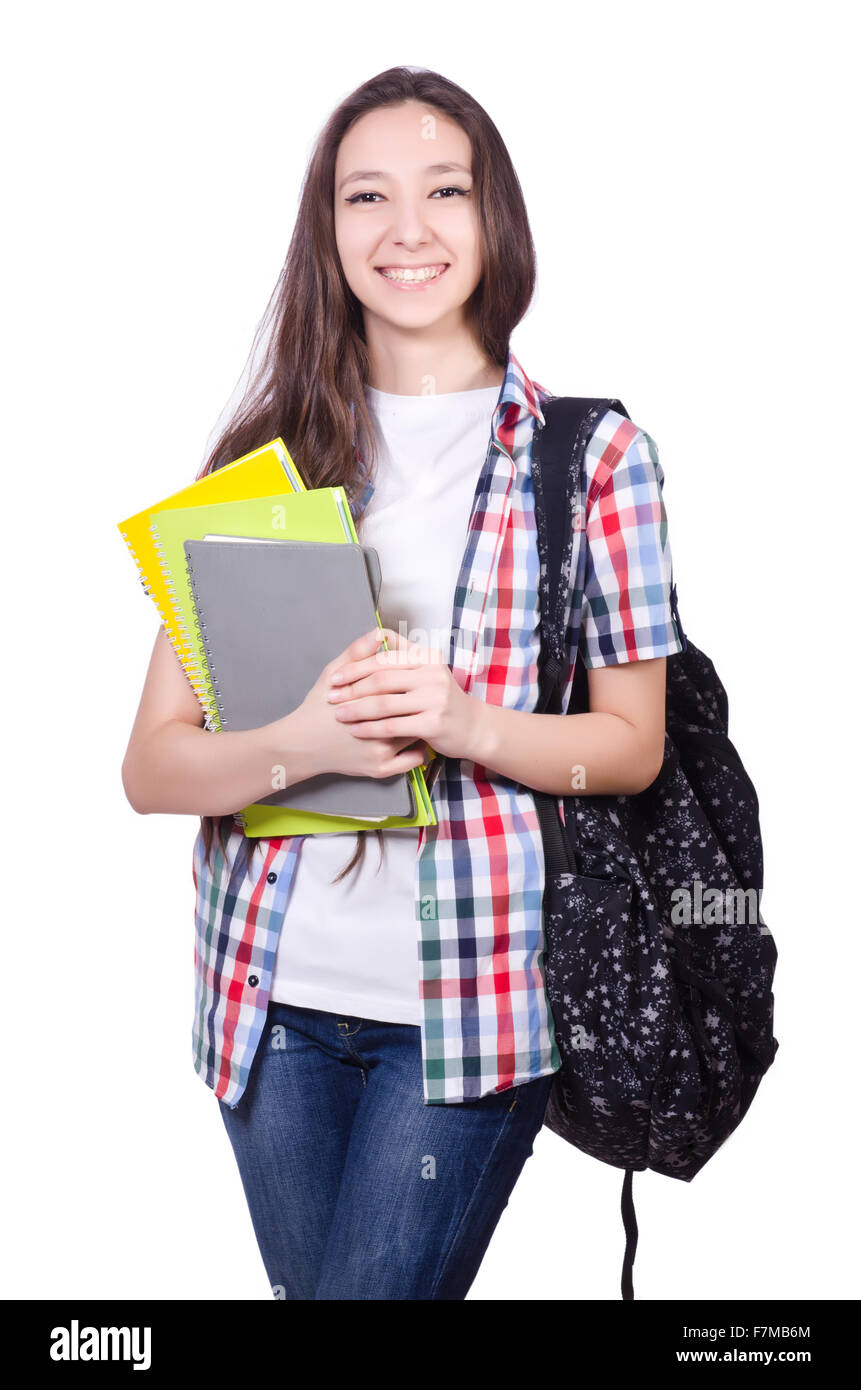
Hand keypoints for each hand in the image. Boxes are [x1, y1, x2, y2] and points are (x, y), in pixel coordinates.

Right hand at [269, 630, 430, 782]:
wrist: (301, 745)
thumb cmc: (318, 708)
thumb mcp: (332, 674)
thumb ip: (357, 653)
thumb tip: (379, 633)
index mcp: (369, 702)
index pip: (405, 687)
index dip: (412, 680)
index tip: (415, 678)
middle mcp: (377, 729)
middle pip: (414, 710)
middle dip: (419, 702)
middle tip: (422, 695)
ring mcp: (380, 752)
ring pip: (417, 733)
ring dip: (420, 723)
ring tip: (420, 713)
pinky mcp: (380, 770)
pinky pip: (414, 759)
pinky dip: (418, 749)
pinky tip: (415, 738)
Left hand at [324, 626, 483, 760]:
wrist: (472, 727)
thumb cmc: (440, 699)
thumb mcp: (427, 668)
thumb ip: (402, 650)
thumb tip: (376, 632)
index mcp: (427, 656)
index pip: (383, 657)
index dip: (355, 667)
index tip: (335, 678)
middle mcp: (433, 673)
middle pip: (381, 679)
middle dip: (352, 689)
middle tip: (331, 697)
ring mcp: (435, 699)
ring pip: (385, 703)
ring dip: (357, 710)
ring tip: (339, 715)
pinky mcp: (434, 723)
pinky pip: (393, 725)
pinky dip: (370, 728)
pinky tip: (356, 730)